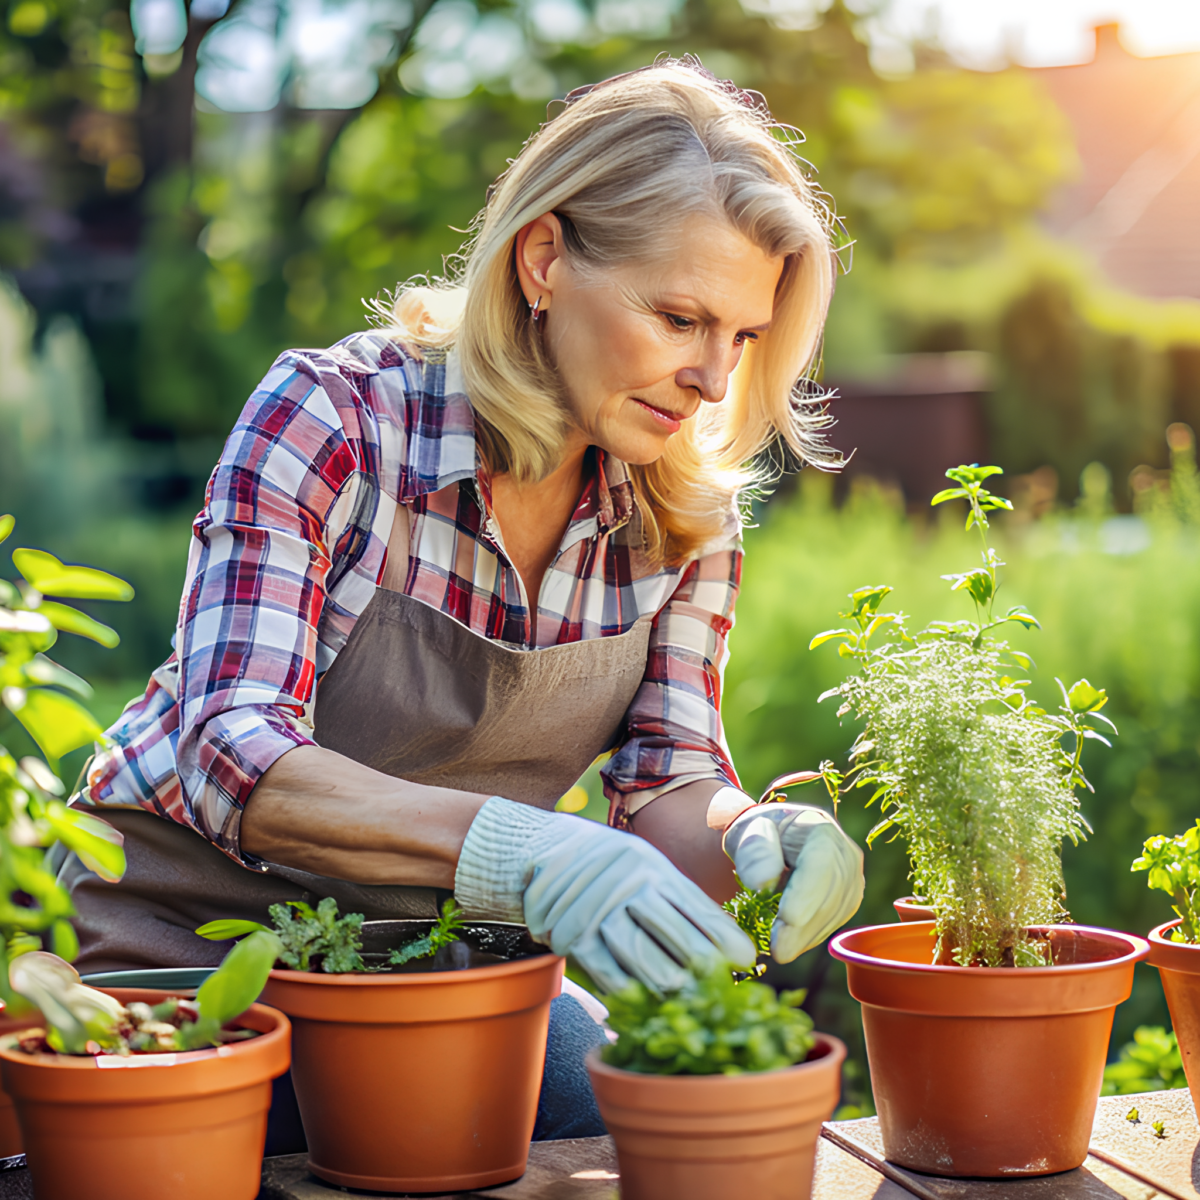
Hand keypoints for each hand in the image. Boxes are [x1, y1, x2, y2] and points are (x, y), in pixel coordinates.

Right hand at [454, 797, 755, 992]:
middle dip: (702, 965)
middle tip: (720, 988)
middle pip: (675, 935)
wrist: (545, 851)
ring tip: (687, 1000)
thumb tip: (723, 940)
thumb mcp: (646, 868)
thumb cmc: (610, 867)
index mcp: (653, 869)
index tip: (746, 960)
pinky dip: (627, 990)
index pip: (696, 907)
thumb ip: (678, 901)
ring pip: (643, 957)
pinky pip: (606, 970)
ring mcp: (600, 910)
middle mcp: (630, 887)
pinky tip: (643, 1003)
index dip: (723, 936)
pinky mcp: (572, 934)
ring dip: (668, 983)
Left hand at [722, 797, 863, 962]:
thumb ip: (754, 851)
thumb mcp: (746, 832)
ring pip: (835, 914)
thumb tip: (763, 883)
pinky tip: (791, 944)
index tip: (787, 919)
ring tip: (779, 950)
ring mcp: (852, 877)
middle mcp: (845, 853)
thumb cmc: (758, 834)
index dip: (806, 894)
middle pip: (830, 894)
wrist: (774, 837)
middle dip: (803, 926)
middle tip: (777, 951)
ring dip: (806, 937)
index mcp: (821, 830)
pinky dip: (811, 936)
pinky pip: (834, 922)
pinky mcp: (849, 898)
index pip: (820, 865)